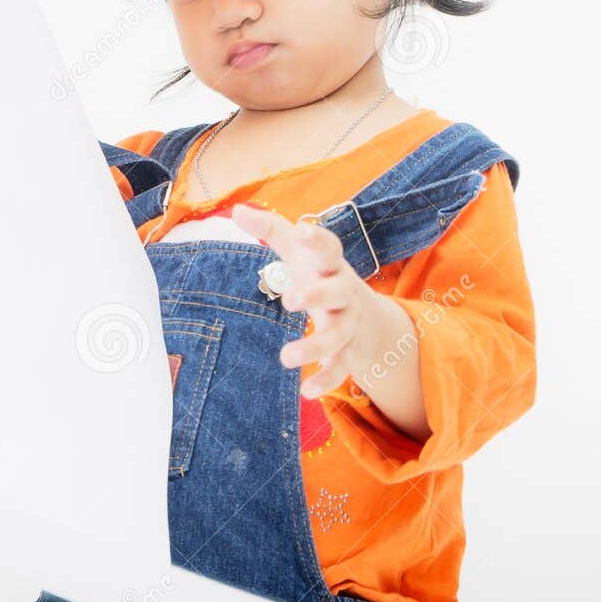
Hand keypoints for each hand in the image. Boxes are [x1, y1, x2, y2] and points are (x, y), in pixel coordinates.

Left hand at [229, 203, 384, 397]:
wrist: (364, 313)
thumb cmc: (318, 273)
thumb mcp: (296, 251)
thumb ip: (269, 229)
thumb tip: (236, 209)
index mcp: (331, 265)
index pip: (329, 248)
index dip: (318, 240)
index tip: (303, 231)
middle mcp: (345, 293)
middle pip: (337, 292)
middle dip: (317, 295)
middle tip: (290, 300)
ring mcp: (349, 323)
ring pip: (338, 336)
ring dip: (314, 347)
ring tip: (286, 357)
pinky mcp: (349, 351)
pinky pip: (341, 367)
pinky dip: (326, 380)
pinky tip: (307, 392)